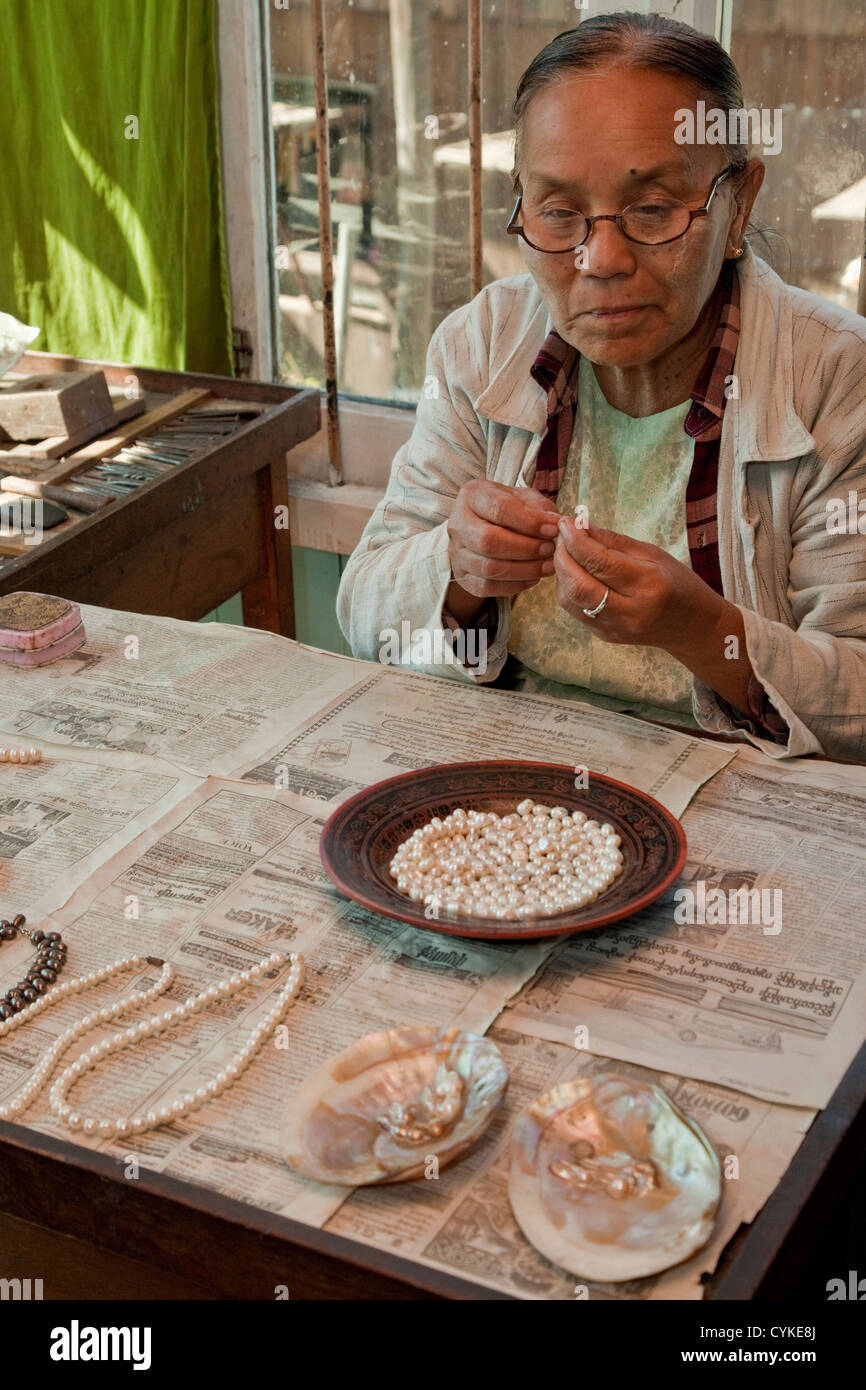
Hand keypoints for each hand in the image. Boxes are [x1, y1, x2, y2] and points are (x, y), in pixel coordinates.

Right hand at [446, 481, 560, 618]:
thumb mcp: (523, 499)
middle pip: (489, 540)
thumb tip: (555, 524)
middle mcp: (458, 523)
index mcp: (473, 495)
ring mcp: (456, 552)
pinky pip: (486, 587)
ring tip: (547, 566)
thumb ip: (540, 507)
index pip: (500, 508)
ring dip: (524, 570)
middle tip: (550, 549)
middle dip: (526, 548)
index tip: (554, 529)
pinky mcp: (462, 576)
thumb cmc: (507, 510)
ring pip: (488, 568)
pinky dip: (514, 586)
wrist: (481, 529)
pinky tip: (533, 578)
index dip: (530, 521)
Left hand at [553, 515, 721, 649]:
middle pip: (578, 585)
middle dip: (563, 557)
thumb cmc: (676, 583)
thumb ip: (613, 541)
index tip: (566, 523)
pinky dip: (567, 588)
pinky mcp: (604, 636)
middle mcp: (629, 611)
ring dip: (561, 573)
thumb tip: (580, 526)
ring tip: (567, 553)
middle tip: (562, 537)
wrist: (691, 626)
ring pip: (570, 600)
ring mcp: (615, 628)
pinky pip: (574, 611)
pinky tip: (574, 574)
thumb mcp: (653, 554)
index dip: (576, 540)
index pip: (599, 562)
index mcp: (648, 585)